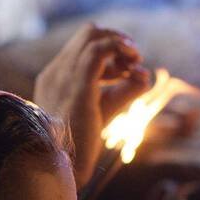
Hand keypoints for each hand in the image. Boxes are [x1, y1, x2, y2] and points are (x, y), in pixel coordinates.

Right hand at [32, 23, 151, 187]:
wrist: (63, 166)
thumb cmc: (81, 144)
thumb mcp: (104, 110)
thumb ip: (123, 91)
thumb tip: (144, 75)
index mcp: (55, 78)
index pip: (81, 45)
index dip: (109, 50)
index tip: (124, 69)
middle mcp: (56, 72)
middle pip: (88, 33)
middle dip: (116, 39)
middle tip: (134, 59)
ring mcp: (64, 77)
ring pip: (93, 35)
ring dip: (120, 42)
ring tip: (135, 60)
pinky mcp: (78, 87)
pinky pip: (98, 51)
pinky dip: (119, 49)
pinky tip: (133, 63)